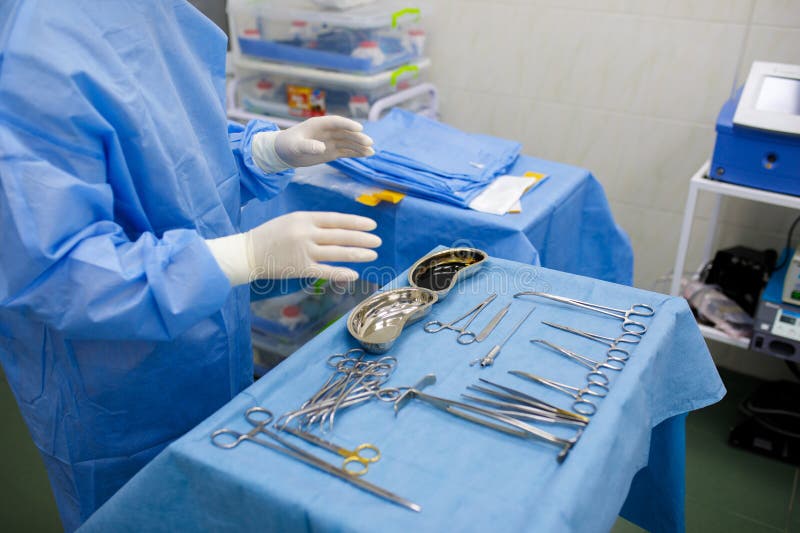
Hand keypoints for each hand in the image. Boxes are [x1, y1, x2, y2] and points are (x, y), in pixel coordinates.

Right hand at [205, 211, 380, 285]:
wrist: (248, 252)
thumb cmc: (271, 235)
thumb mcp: (291, 220)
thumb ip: (314, 223)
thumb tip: (340, 228)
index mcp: (304, 218)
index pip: (336, 219)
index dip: (356, 222)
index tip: (371, 225)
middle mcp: (306, 233)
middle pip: (340, 236)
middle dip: (362, 239)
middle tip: (378, 241)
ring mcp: (304, 251)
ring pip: (337, 252)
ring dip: (357, 254)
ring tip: (372, 254)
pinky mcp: (300, 268)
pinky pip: (325, 271)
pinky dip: (341, 272)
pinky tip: (355, 273)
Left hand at [252, 116, 374, 172]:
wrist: (284, 152)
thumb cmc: (288, 145)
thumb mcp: (295, 146)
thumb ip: (308, 146)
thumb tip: (322, 148)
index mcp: (319, 124)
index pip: (336, 122)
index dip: (348, 125)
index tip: (359, 128)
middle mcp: (327, 131)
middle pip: (346, 133)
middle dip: (358, 137)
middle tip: (369, 143)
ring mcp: (331, 141)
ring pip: (349, 143)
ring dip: (360, 146)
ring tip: (372, 151)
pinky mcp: (332, 151)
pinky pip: (347, 151)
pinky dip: (356, 153)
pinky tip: (367, 154)